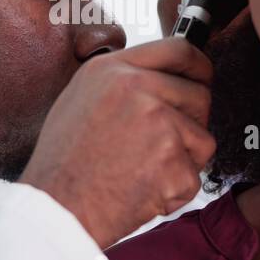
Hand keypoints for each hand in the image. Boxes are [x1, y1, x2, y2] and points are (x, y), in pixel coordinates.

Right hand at [19, 37, 215, 246]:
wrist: (57, 210)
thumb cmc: (63, 163)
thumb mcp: (80, 99)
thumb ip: (122, 81)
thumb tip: (163, 77)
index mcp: (113, 69)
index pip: (179, 50)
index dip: (198, 66)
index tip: (202, 78)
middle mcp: (137, 88)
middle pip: (199, 96)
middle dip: (191, 123)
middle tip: (161, 147)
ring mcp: (158, 122)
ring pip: (202, 138)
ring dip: (183, 160)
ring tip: (141, 172)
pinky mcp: (172, 160)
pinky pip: (193, 176)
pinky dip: (175, 192)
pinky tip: (141, 192)